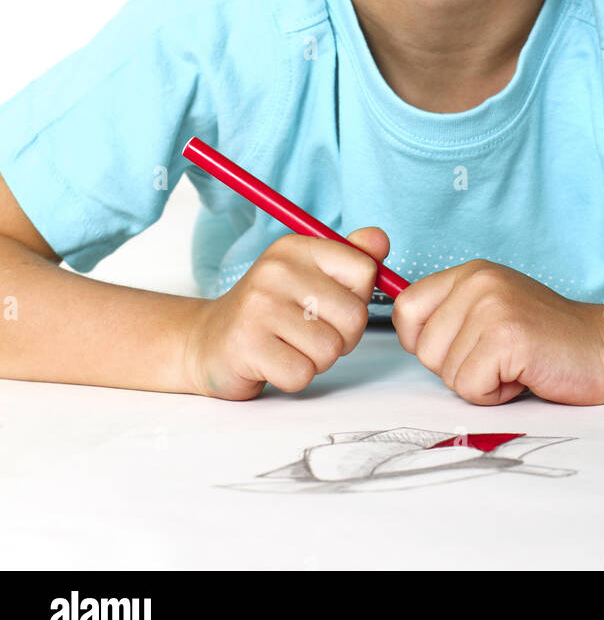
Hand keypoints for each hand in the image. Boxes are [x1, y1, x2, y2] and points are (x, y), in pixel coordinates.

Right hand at [183, 227, 389, 399]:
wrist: (206, 341)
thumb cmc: (270, 312)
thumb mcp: (308, 276)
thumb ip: (349, 259)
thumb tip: (380, 241)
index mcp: (297, 248)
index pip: (365, 271)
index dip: (358, 299)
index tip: (331, 306)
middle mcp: (277, 270)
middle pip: (354, 317)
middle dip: (341, 338)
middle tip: (309, 335)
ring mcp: (259, 305)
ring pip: (331, 350)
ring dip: (317, 360)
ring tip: (289, 347)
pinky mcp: (246, 344)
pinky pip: (302, 374)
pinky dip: (294, 378)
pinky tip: (273, 362)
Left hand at [391, 259, 603, 405]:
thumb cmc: (548, 340)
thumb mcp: (493, 310)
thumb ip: (452, 315)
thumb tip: (405, 332)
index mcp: (470, 273)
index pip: (406, 308)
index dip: (423, 341)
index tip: (460, 348)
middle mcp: (477, 282)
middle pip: (423, 348)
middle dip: (458, 368)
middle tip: (501, 357)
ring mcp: (491, 307)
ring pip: (446, 372)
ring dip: (480, 383)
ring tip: (515, 363)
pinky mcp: (506, 337)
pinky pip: (470, 388)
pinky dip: (496, 395)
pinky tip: (524, 374)